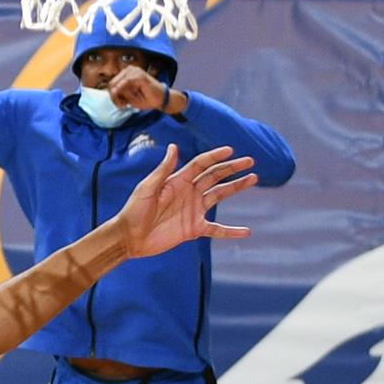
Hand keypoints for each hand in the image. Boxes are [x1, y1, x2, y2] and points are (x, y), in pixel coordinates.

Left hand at [106, 64, 171, 113]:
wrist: (161, 99)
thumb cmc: (146, 98)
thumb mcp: (128, 98)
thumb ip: (118, 93)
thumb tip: (110, 91)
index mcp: (126, 74)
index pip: (111, 83)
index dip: (112, 96)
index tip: (119, 104)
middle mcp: (129, 70)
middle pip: (111, 83)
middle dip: (114, 97)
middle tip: (121, 106)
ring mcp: (134, 71)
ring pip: (117, 84)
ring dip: (119, 96)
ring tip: (125, 104)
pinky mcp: (140, 75)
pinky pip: (126, 82)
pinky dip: (123, 91)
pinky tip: (126, 101)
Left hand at [117, 146, 257, 259]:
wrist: (130, 237)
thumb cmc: (135, 210)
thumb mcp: (148, 188)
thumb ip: (163, 169)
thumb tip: (174, 146)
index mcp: (178, 180)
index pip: (201, 164)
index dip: (216, 156)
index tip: (231, 150)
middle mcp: (189, 193)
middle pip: (215, 176)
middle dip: (232, 168)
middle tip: (250, 161)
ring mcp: (193, 210)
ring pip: (220, 195)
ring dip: (236, 187)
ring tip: (253, 178)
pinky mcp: (194, 229)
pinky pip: (217, 229)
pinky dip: (231, 231)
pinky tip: (246, 231)